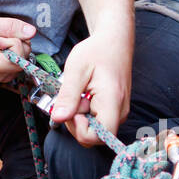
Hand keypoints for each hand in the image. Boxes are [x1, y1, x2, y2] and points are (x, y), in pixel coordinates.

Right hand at [0, 13, 37, 83]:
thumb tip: (31, 31)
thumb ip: (8, 26)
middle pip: (23, 57)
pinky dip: (13, 51)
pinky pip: (20, 61)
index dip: (13, 41)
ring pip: (23, 58)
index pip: (18, 55)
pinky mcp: (5, 75)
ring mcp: (1, 78)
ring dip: (15, 45)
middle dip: (15, 41)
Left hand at [46, 32, 131, 146]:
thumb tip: (58, 118)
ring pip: (94, 130)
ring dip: (80, 116)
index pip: (97, 137)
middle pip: (94, 137)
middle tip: (73, 97)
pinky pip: (97, 122)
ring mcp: (119, 112)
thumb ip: (68, 96)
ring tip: (80, 93)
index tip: (72, 107)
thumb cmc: (96, 51)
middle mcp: (120, 112)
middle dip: (76, 122)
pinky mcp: (115, 110)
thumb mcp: (76, 69)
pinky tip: (84, 96)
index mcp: (112, 102)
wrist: (114, 41)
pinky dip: (85, 113)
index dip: (78, 128)